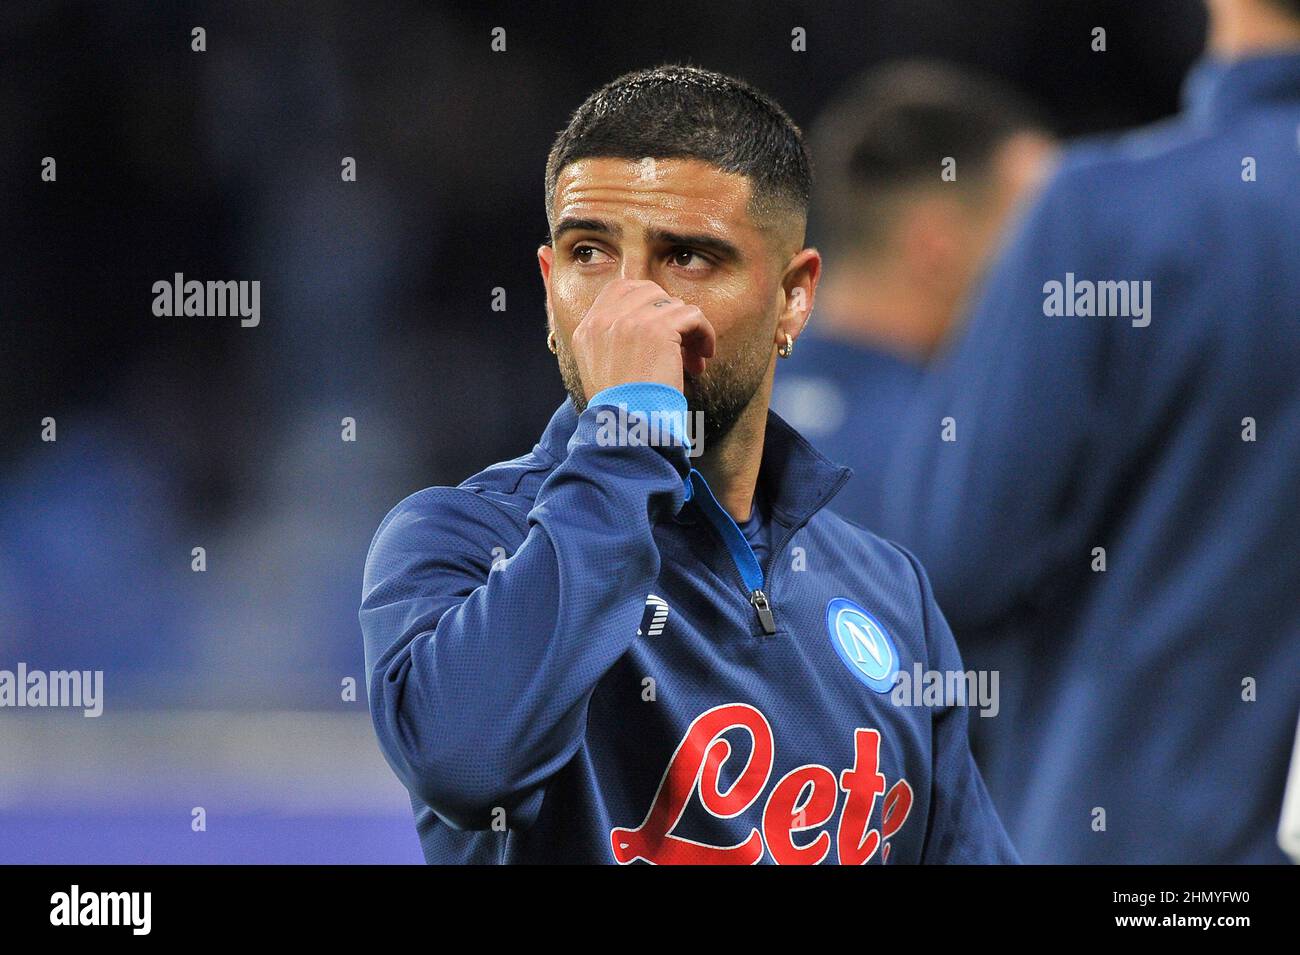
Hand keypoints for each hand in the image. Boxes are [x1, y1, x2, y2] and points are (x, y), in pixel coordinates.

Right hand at [568, 279, 715, 398]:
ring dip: (688, 331)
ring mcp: (630, 321)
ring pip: (673, 305)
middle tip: (678, 346)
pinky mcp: (658, 328)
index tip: (660, 329)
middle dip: (668, 315)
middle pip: (647, 291)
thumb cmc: (621, 409)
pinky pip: (693, 315)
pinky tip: (702, 357)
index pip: (618, 290)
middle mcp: (604, 320)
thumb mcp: (599, 370)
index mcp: (587, 329)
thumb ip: (610, 340)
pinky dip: (704, 334)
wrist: (627, 427)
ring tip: (692, 360)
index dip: (645, 303)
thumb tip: (643, 322)